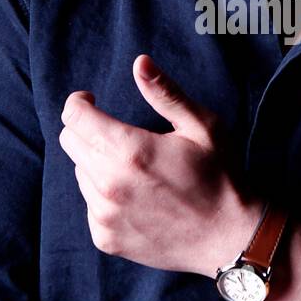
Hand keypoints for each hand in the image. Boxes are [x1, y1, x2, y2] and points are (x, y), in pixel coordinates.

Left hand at [58, 54, 258, 275]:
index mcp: (129, 150)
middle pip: (70, 142)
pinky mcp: (106, 238)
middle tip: (117, 133)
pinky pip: (91, 204)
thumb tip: (139, 62)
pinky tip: (137, 196)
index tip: (92, 100)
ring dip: (97, 163)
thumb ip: (165, 93)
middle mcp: (109, 184)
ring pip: (80, 173)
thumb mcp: (202, 126)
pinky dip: (105, 195)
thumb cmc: (221, 177)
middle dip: (87, 129)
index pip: (74, 117)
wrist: (230, 237)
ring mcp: (105, 215)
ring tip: (135, 168)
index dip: (80, 102)